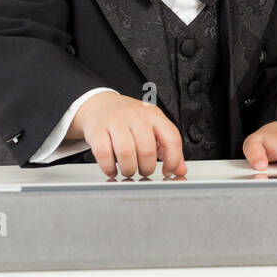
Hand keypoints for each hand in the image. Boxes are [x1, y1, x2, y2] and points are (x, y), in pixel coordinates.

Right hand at [70, 91, 186, 178]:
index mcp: (154, 116)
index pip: (172, 138)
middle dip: (147, 168)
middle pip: (147, 150)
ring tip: (128, 170)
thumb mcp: (153, 127)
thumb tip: (180, 169)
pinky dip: (109, 167)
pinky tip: (112, 169)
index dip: (173, 159)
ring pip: (126, 152)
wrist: (101, 105)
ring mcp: (115, 122)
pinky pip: (104, 154)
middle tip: (143, 171)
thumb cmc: (129, 119)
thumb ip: (168, 148)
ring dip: (129, 169)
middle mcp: (136, 116)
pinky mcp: (97, 130)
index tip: (167, 170)